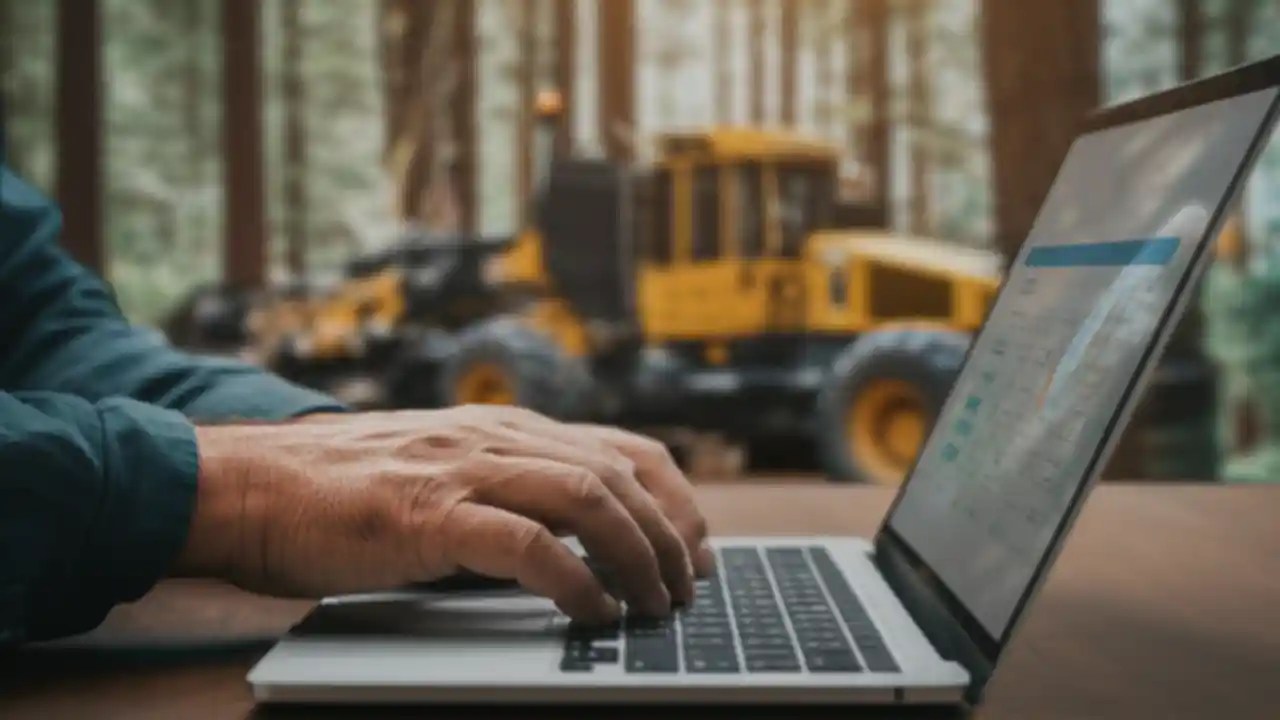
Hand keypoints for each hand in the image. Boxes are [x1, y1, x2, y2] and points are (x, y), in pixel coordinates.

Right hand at [175, 405, 711, 622]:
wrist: (251, 486)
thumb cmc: (343, 491)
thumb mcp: (444, 471)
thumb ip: (504, 487)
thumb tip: (573, 540)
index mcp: (505, 428)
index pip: (622, 447)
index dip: (674, 497)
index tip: (695, 544)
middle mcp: (496, 438)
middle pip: (618, 474)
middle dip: (668, 536)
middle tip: (685, 588)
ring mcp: (464, 470)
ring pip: (587, 498)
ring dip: (636, 556)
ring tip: (651, 604)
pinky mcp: (430, 514)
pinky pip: (527, 544)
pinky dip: (574, 581)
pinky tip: (591, 612)